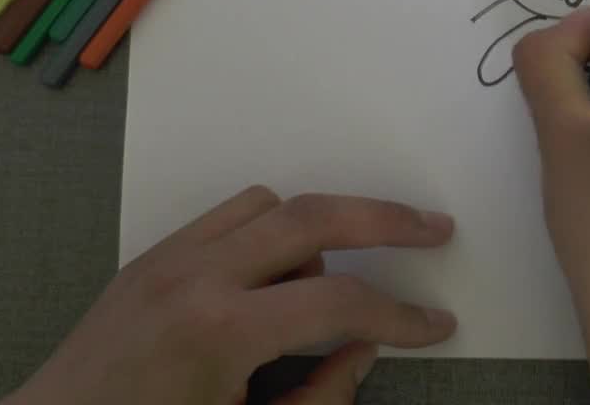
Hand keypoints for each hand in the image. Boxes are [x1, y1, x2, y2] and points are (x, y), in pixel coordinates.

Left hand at [0, 188, 457, 404]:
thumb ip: (318, 399)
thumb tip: (366, 349)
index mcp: (221, 331)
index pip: (341, 302)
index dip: (401, 315)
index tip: (437, 325)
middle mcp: (196, 276)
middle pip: (315, 216)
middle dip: (387, 219)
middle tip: (435, 228)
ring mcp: (169, 257)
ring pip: (271, 204)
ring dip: (317, 230)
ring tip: (333, 278)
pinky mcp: (152, 256)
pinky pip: (228, 214)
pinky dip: (269, 229)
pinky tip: (276, 273)